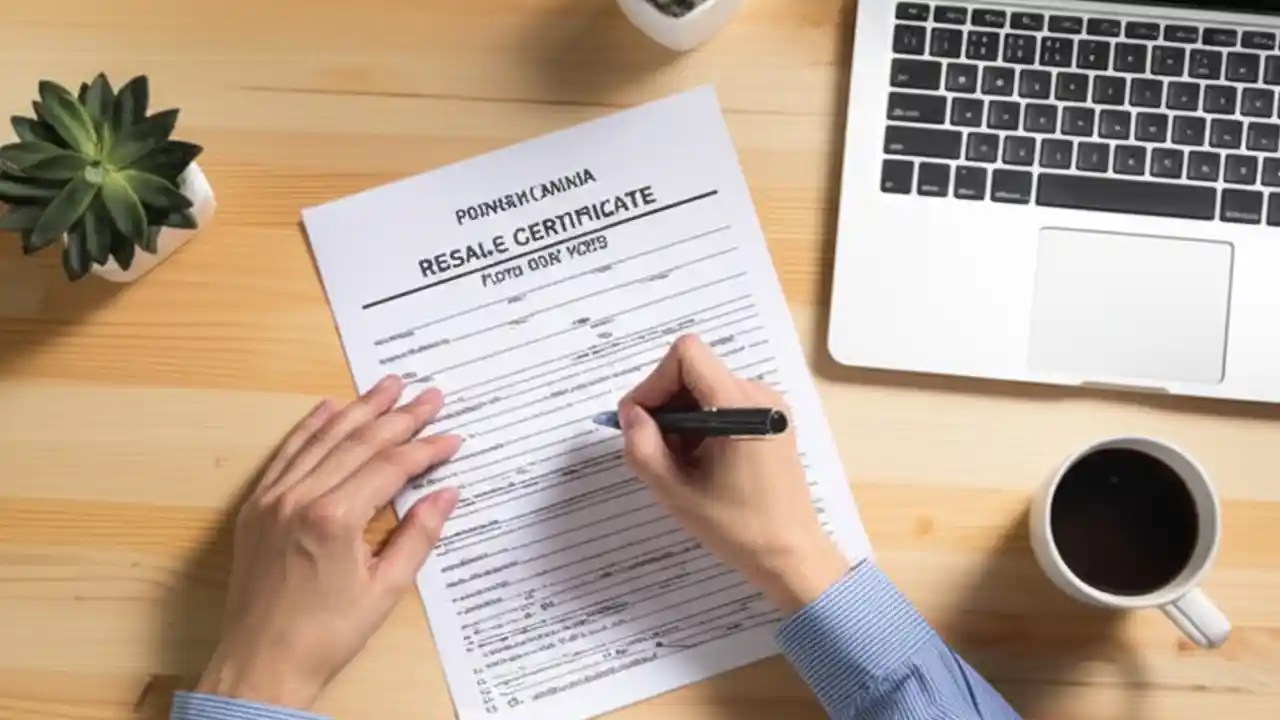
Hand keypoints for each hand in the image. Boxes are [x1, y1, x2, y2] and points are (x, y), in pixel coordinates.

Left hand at [197, 375, 461, 708]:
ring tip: (388, 384)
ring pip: (323, 439)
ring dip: (359, 409)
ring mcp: (273, 498)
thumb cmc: (327, 634)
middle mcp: (300, 497)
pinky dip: (310, 428)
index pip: (391, 466)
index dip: (426, 448)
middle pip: (360, 442)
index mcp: (335, 518)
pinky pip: (287, 454)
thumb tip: (447, 492)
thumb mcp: (386, 589)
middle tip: (430, 395)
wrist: (262, 663)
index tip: (453, 437)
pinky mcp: (256, 506)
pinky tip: (329, 407)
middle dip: (400, 416)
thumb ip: (418, 535)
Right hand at [618, 336, 849, 613]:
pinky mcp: (772, 420)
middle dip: (665, 404)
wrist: (791, 555)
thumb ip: (642, 446)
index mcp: (741, 405)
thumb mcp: (675, 491)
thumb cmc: (736, 527)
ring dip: (682, 418)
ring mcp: (770, 405)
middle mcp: (759, 394)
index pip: (686, 354)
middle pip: (694, 370)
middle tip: (657, 451)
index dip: (654, 382)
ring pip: (705, 387)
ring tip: (681, 463)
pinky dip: (702, 424)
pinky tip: (702, 462)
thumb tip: (630, 413)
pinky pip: (723, 403)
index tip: (641, 423)